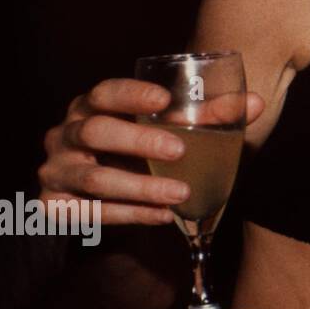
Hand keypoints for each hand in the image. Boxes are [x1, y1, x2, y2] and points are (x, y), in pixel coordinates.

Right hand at [37, 78, 265, 224]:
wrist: (102, 193)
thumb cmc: (141, 149)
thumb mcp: (170, 129)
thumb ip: (210, 115)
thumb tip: (256, 103)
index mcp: (92, 106)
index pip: (104, 92)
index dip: (131, 93)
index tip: (164, 98)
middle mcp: (67, 133)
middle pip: (96, 131)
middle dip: (139, 141)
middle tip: (179, 151)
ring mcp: (56, 170)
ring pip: (94, 179)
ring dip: (141, 188)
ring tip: (181, 195)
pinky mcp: (53, 207)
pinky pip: (91, 213)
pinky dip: (130, 215)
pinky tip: (162, 217)